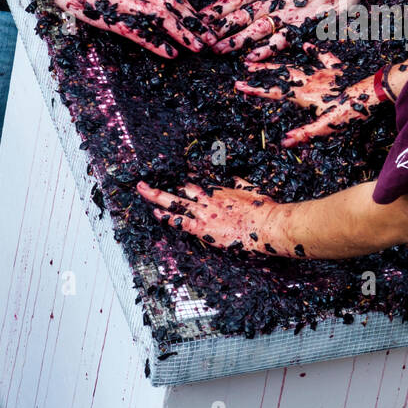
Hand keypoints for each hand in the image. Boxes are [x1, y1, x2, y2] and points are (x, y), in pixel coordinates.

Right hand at [43, 0, 215, 58]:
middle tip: (213, 37)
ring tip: (201, 47)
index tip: (203, 21)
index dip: (190, 9)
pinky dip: (157, 43)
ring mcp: (130, 2)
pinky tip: (171, 53)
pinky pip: (141, 33)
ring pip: (166, 20)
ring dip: (185, 35)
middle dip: (196, 24)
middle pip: (177, 7)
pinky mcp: (114, 16)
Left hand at [135, 176, 301, 255]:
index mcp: (219, 191)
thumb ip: (240, 184)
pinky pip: (179, 222)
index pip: (196, 186)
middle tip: (145, 182)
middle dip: (161, 187)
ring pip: (174, 202)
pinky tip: (154, 212)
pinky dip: (166, 217)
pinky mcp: (203, 228)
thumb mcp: (251, 191)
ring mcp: (204, 213)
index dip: (183, 185)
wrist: (266, 224)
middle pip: (180, 190)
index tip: (174, 183)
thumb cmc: (262, 209)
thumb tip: (235, 179)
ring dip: (156, 196)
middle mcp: (208, 200)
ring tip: (141, 190)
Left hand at [202, 0, 380, 60]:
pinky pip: (282, 40)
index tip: (197, 21)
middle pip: (239, 18)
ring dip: (236, 42)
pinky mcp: (304, 23)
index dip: (213, 11)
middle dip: (218, 31)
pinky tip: (251, 57)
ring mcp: (288, 13)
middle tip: (199, 41)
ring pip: (256, 31)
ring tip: (217, 51)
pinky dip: (267, 49)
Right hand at [234, 45, 381, 147]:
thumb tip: (283, 142)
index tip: (238, 85)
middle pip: (280, 74)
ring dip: (278, 62)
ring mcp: (323, 72)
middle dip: (262, 72)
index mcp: (305, 95)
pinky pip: (323, 56)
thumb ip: (305, 133)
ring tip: (264, 58)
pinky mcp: (337, 68)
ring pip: (295, 65)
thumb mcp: (327, 127)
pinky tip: (305, 45)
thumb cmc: (351, 111)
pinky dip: (314, 51)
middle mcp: (310, 81)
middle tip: (245, 67)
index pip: (275, 92)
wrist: (373, 91)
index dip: (256, 89)